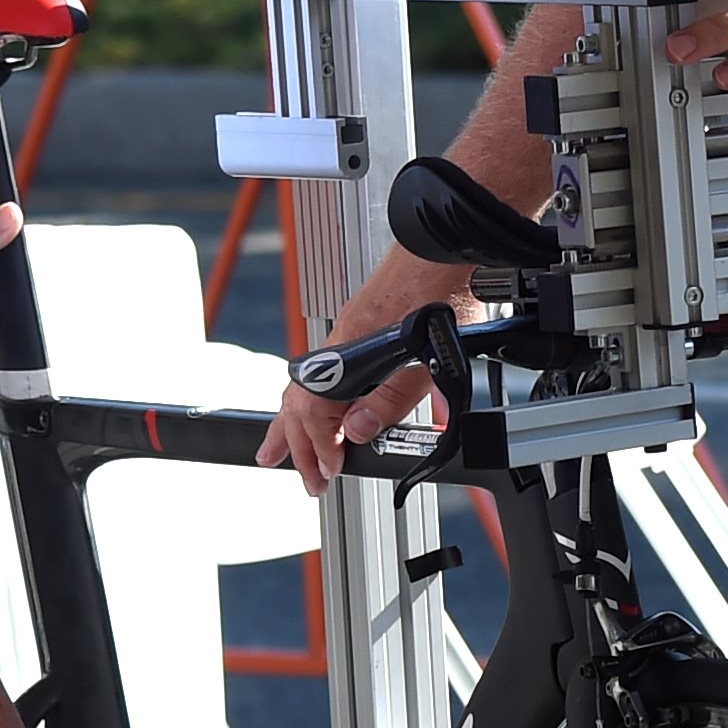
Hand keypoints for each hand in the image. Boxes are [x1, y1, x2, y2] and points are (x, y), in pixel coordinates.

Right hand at [259, 256, 468, 493]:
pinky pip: (322, 370)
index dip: (319, 447)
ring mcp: (347, 332)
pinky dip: (312, 397)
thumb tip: (355, 432)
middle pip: (300, 402)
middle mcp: (340, 341)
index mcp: (349, 351)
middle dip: (299, 446)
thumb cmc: (443, 292)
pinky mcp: (360, 325)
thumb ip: (390, 399)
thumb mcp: (428, 360)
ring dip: (296, 423)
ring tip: (282, 448)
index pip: (314, 412)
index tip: (328, 473)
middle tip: (306, 479)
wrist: (446, 247)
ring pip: (306, 385)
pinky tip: (319, 406)